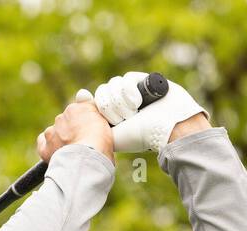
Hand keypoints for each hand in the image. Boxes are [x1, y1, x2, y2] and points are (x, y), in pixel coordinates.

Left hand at [36, 98, 113, 165]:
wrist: (88, 159)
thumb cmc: (101, 142)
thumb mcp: (105, 120)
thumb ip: (94, 110)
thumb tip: (84, 100)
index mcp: (76, 108)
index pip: (79, 111)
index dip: (84, 122)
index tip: (89, 130)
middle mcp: (61, 117)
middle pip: (66, 122)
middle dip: (72, 131)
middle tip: (82, 142)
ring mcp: (51, 132)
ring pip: (54, 132)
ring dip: (60, 139)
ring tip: (72, 151)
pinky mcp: (44, 148)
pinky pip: (42, 143)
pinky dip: (47, 147)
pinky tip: (57, 152)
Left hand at [92, 72, 210, 155]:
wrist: (167, 128)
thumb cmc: (139, 136)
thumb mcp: (111, 134)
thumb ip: (93, 119)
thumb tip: (80, 94)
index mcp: (113, 113)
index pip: (97, 101)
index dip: (101, 108)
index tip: (111, 121)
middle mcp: (121, 101)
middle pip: (103, 92)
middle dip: (111, 107)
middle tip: (123, 120)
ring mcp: (132, 90)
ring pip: (113, 85)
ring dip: (122, 102)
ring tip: (134, 113)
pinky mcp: (143, 80)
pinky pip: (125, 79)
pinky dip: (130, 92)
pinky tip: (139, 102)